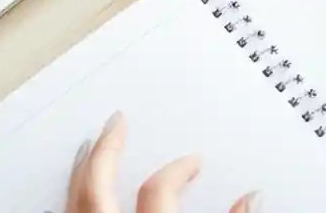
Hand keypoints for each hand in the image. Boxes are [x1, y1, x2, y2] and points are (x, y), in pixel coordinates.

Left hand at [68, 112, 259, 212]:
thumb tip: (252, 197)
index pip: (158, 190)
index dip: (177, 171)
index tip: (191, 163)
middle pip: (96, 187)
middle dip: (107, 150)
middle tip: (115, 123)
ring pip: (73, 201)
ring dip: (81, 171)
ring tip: (88, 148)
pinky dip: (72, 196)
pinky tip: (77, 190)